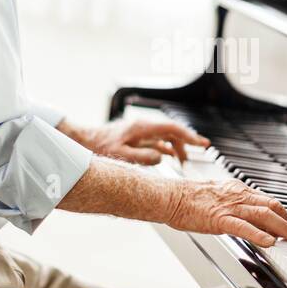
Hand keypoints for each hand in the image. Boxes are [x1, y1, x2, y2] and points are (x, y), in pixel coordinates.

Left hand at [64, 118, 208, 164]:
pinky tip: (171, 156)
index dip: (189, 136)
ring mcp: (140, 132)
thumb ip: (143, 157)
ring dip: (177, 146)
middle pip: (172, 131)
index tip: (202, 144)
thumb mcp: (121, 155)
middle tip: (200, 150)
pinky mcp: (137, 137)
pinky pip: (158, 140)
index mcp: (142, 128)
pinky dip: (167, 148)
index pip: (172, 129)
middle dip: (187, 141)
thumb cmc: (99, 148)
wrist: (84, 141)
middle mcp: (143, 127)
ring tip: (185, 160)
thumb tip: (162, 157)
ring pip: (166, 136)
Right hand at [165, 179, 286, 247]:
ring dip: (283, 228)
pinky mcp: (220, 218)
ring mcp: (230, 206)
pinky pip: (243, 227)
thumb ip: (232, 204)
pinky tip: (269, 242)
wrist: (170, 196)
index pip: (267, 200)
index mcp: (237, 190)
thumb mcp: (217, 196)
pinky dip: (259, 234)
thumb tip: (244, 216)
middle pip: (272, 206)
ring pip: (264, 215)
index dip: (283, 213)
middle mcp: (238, 195)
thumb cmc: (188, 198)